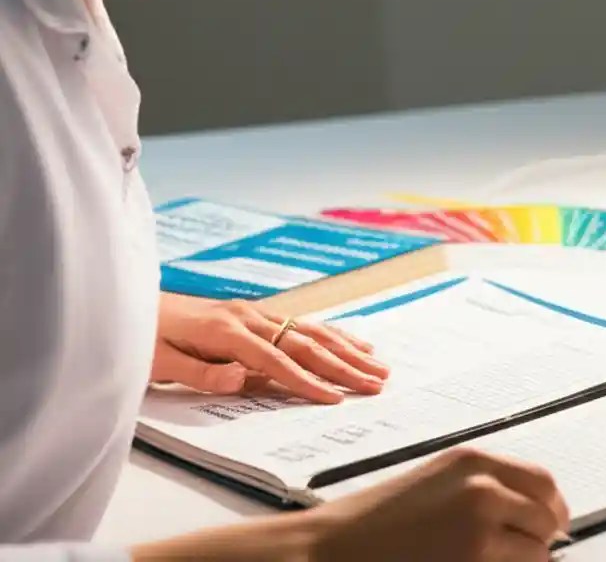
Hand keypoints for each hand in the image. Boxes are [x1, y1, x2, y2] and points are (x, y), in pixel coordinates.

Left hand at [151, 292, 389, 403]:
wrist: (127, 304)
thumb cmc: (141, 340)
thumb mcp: (159, 363)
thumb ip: (202, 372)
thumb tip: (242, 380)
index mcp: (225, 330)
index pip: (276, 361)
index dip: (306, 382)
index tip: (335, 399)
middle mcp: (248, 316)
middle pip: (306, 343)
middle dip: (344, 366)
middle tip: (377, 384)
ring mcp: (255, 312)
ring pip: (312, 331)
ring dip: (348, 350)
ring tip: (379, 366)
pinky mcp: (257, 314)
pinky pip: (303, 325)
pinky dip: (333, 335)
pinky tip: (354, 344)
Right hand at [308, 447, 571, 561]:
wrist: (331, 548)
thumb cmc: (375, 521)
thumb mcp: (438, 482)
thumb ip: (485, 487)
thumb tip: (535, 512)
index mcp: (475, 461)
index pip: (544, 483)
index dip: (551, 509)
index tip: (550, 525)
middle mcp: (484, 489)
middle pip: (547, 519)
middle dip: (539, 539)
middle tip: (521, 551)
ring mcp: (481, 530)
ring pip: (537, 554)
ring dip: (523, 561)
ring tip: (488, 560)